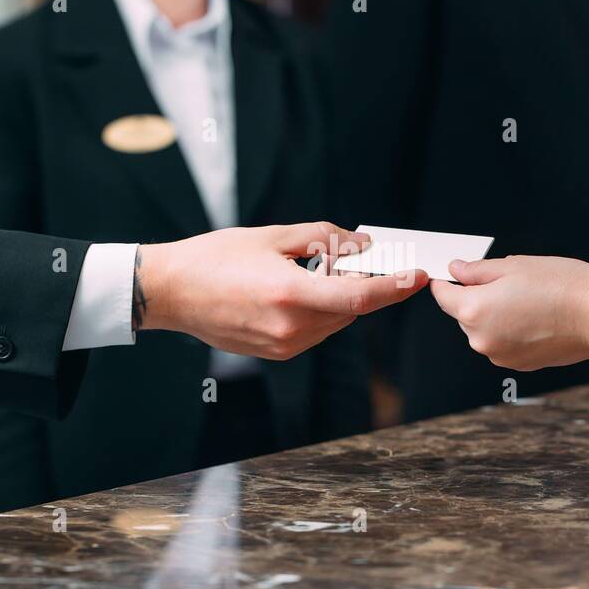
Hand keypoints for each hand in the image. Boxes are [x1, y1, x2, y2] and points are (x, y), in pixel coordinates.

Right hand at [134, 222, 427, 359]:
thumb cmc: (214, 258)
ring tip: (311, 271)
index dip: (394, 288)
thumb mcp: (271, 236)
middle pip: (350, 311)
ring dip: (338, 299)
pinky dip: (319, 311)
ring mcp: (283, 345)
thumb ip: (322, 239)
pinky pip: (315, 331)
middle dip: (361, 286)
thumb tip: (360, 244)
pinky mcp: (277, 353)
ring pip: (334, 322)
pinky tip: (296, 290)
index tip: (417, 276)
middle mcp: (290, 327)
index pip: (359, 298)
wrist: (171, 292)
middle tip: (357, 258)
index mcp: (290, 295)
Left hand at [430, 255, 588, 370]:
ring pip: (484, 329)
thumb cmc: (561, 285)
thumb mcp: (514, 266)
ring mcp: (499, 355)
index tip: (451, 274)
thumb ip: (477, 271)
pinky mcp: (518, 364)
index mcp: (474, 310)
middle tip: (508, 281)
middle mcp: (480, 339)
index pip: (443, 296)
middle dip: (476, 297)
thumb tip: (456, 270)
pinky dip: (510, 330)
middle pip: (463, 314)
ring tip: (527, 299)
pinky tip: (535, 316)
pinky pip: (502, 342)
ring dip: (494, 315)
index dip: (446, 282)